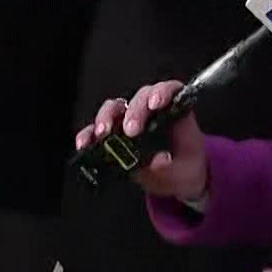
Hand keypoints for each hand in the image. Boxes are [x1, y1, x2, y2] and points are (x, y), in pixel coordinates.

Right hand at [75, 80, 208, 200]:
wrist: (175, 180)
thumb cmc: (184, 167)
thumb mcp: (186, 169)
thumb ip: (173, 164)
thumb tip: (159, 160)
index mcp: (174, 112)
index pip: (169, 90)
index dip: (162, 92)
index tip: (156, 104)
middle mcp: (149, 111)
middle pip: (139, 98)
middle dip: (133, 112)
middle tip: (131, 130)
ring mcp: (129, 121)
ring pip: (115, 108)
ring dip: (106, 118)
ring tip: (103, 133)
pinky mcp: (114, 136)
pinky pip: (97, 129)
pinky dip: (89, 134)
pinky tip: (86, 143)